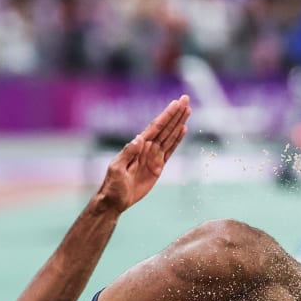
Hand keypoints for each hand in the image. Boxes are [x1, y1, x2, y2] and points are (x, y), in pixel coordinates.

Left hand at [97, 95, 190, 211]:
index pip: (155, 127)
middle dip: (175, 114)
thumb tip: (139, 139)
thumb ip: (128, 154)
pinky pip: (170, 151)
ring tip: (188, 110)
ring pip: (169, 136)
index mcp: (137, 146)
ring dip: (178, 123)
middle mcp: (147, 148)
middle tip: (186, 99)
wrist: (115, 200)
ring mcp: (153, 156)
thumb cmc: (112, 185)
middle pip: (165, 128)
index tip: (176, 103)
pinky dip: (177, 140)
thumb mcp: (117, 169)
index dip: (166, 115)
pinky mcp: (157, 167)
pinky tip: (183, 130)